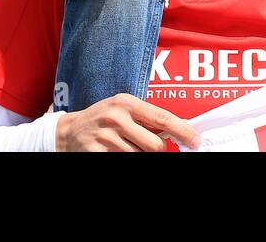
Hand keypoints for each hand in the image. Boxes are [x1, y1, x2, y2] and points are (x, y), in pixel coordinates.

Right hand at [55, 94, 199, 151]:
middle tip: (150, 147)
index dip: (183, 131)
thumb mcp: (123, 109)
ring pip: (140, 157)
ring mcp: (105, 138)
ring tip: (127, 146)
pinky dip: (126, 159)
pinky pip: (124, 162)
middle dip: (158, 150)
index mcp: (126, 103)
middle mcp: (116, 119)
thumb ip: (147, 117)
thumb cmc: (103, 118)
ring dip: (139, 155)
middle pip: (155, 146)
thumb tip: (177, 130)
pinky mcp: (97, 154)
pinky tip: (117, 151)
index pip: (162, 118)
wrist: (69, 132)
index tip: (195, 141)